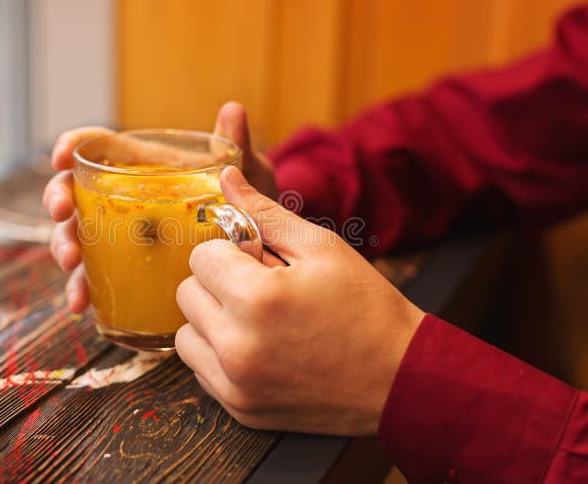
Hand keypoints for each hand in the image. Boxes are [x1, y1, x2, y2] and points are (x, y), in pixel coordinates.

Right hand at [42, 102, 276, 312]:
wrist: (260, 244)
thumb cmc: (248, 199)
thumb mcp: (243, 171)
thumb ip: (234, 145)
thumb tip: (232, 110)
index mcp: (149, 165)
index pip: (101, 147)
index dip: (73, 145)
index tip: (60, 157)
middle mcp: (128, 197)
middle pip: (77, 191)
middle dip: (58, 200)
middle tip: (62, 216)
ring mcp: (125, 234)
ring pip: (78, 235)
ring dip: (65, 247)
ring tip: (72, 265)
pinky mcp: (129, 268)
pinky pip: (96, 277)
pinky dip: (83, 289)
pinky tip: (82, 304)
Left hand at [175, 166, 424, 435]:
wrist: (401, 380)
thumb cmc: (366, 306)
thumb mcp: (321, 248)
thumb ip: (265, 212)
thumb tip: (226, 177)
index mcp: (256, 299)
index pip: (201, 257)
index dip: (231, 250)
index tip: (260, 260)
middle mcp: (236, 347)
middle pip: (186, 293)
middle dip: (217, 282)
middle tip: (260, 287)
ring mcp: (235, 385)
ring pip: (186, 335)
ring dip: (211, 319)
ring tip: (255, 318)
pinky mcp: (239, 410)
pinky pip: (200, 370)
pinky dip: (219, 353)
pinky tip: (258, 346)